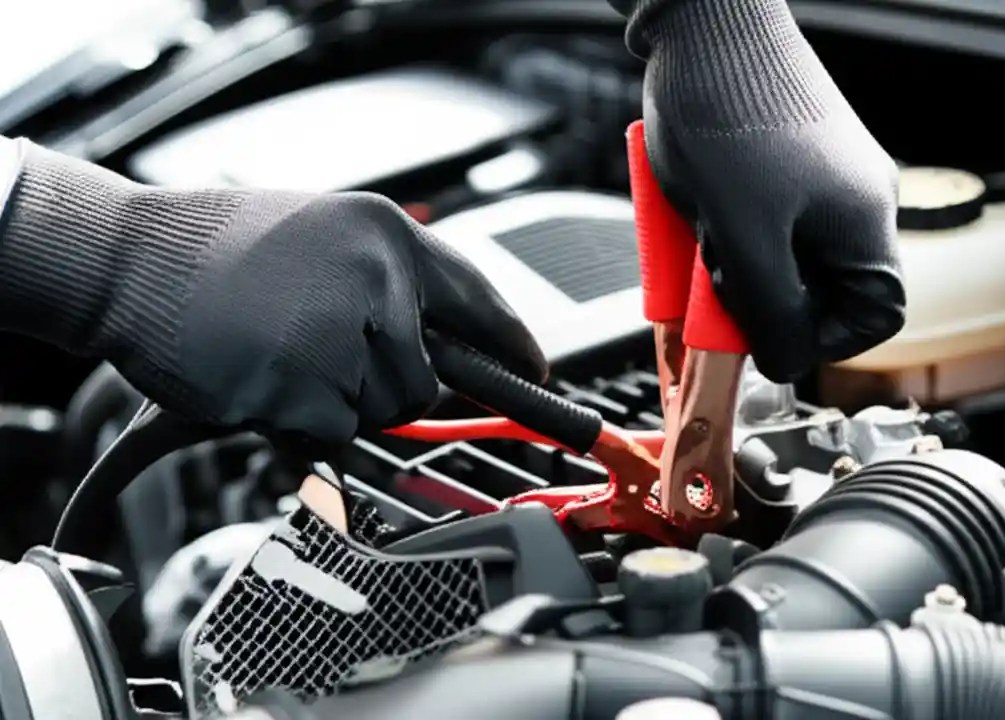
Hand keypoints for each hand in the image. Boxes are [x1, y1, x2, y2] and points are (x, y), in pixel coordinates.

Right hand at [0, 141, 545, 443]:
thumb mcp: (321, 235)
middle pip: (422, 379)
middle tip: (320, 358)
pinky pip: (329, 433)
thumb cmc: (213, 247)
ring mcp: (342, 332)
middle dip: (381, 388)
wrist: (127, 257)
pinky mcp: (303, 384)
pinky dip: (295, 421)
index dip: (512, 343)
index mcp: (387, 234)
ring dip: (334, 403)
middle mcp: (378, 278)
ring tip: (279, 353)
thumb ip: (384, 282)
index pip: (477, 297)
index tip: (537, 374)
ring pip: (378, 411)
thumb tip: (434, 342)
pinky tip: (259, 374)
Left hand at [621, 0, 905, 381]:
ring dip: (734, 259)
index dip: (818, 340)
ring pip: (781, 256)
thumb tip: (784, 363)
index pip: (870, 319)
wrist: (703, 24)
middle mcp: (854, 202)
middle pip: (818, 290)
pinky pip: (760, 219)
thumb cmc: (728, 112)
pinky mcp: (785, 160)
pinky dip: (724, 226)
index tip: (764, 337)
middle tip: (718, 277)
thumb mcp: (744, 237)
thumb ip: (770, 311)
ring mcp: (821, 179)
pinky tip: (697, 206)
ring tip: (701, 230)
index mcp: (865, 224)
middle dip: (760, 293)